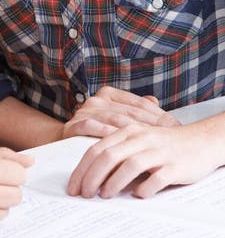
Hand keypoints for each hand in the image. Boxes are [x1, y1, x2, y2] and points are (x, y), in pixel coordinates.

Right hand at [62, 86, 178, 140]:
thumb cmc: (94, 130)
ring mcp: (84, 111)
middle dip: (152, 125)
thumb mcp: (116, 117)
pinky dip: (108, 135)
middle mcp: (97, 99)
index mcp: (109, 94)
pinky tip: (121, 143)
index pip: (139, 103)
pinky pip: (94, 129)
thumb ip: (134, 108)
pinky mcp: (73, 125)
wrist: (60, 139)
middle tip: (170, 136)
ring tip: (152, 143)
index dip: (159, 114)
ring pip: (115, 120)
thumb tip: (154, 99)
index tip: (176, 125)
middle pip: (130, 112)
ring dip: (134, 133)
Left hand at [67, 122, 221, 198]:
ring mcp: (159, 152)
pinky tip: (138, 195)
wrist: (201, 141)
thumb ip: (116, 151)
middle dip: (92, 177)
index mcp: (128, 132)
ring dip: (113, 182)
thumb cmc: (163, 145)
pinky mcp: (176, 166)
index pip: (97, 149)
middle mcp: (142, 139)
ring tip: (104, 196)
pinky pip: (157, 178)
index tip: (73, 187)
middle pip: (109, 157)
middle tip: (84, 195)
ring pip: (130, 165)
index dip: (82, 169)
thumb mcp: (137, 140)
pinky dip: (145, 187)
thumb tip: (89, 176)